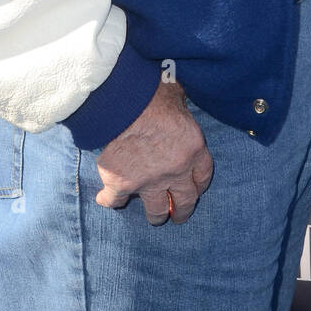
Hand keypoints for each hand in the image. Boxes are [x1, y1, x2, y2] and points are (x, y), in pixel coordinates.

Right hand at [95, 77, 213, 225]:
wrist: (123, 103)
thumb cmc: (153, 92)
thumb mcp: (178, 96)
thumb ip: (181, 106)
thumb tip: (178, 100)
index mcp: (194, 149)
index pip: (203, 175)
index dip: (199, 183)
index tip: (196, 187)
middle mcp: (176, 171)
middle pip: (185, 201)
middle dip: (183, 211)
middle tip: (179, 215)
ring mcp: (149, 182)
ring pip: (157, 210)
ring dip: (156, 215)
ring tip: (155, 217)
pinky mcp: (121, 185)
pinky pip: (115, 201)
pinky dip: (110, 200)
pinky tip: (106, 199)